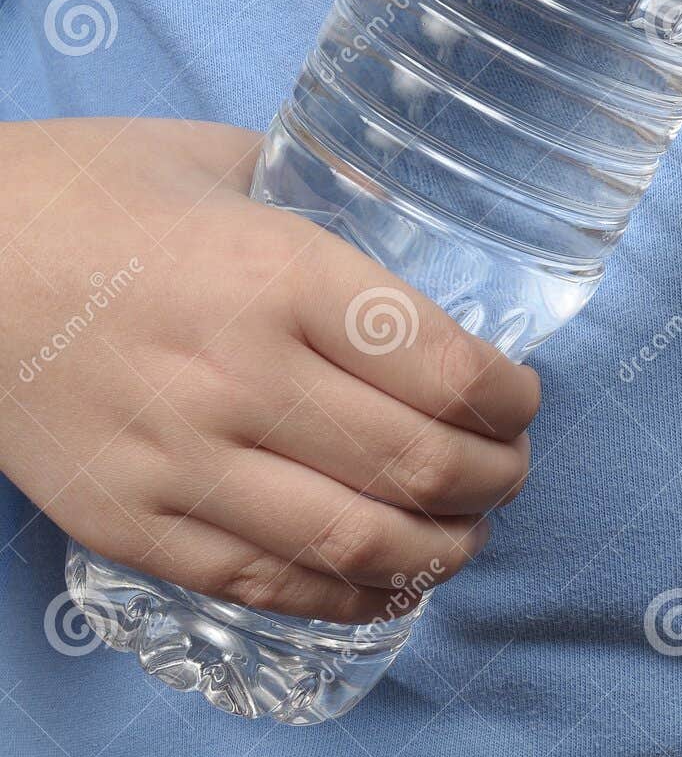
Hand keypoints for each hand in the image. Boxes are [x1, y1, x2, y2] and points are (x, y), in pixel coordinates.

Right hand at [0, 118, 538, 622]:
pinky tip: (386, 580)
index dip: (510, 400)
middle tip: (508, 466)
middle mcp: (236, 377)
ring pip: (355, 544)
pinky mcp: (131, 526)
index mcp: (273, 274)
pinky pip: (268, 586)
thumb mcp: (218, 160)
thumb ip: (320, 191)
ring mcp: (179, 463)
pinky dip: (349, 596)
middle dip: (496, 479)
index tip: (520, 396)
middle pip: (417, 466)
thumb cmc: (86, 193)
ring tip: (465, 531)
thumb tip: (404, 224)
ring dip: (442, 551)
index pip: (442, 368)